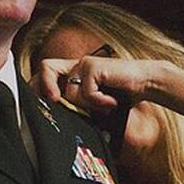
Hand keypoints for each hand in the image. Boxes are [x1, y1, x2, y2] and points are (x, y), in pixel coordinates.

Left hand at [32, 55, 164, 111]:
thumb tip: (57, 120)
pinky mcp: (94, 66)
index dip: (37, 87)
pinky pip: (87, 92)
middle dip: (48, 92)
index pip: (45, 73)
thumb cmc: (121, 96)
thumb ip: (77, 106)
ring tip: (105, 105)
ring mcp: (84, 64)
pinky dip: (99, 102)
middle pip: (46, 70)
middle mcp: (76, 65)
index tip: (42, 106)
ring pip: (69, 92)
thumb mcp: (94, 103)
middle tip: (58, 105)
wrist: (145, 83)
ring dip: (87, 105)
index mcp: (73, 72)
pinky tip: (111, 102)